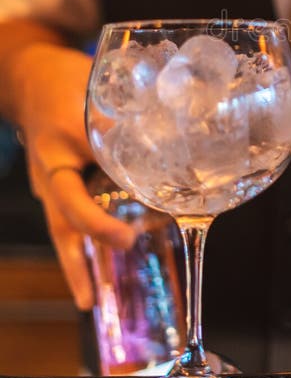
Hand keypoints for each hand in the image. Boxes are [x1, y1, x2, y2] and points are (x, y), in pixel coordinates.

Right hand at [15, 44, 133, 308]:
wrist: (33, 75)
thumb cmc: (65, 84)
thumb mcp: (93, 98)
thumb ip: (126, 123)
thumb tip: (170, 148)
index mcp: (56, 157)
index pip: (73, 200)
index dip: (98, 224)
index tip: (124, 239)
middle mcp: (51, 176)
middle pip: (62, 227)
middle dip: (76, 264)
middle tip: (88, 301)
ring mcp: (52, 180)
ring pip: (63, 226)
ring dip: (76, 261)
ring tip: (88, 299)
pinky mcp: (61, 179)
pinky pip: (70, 213)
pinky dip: (84, 237)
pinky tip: (101, 258)